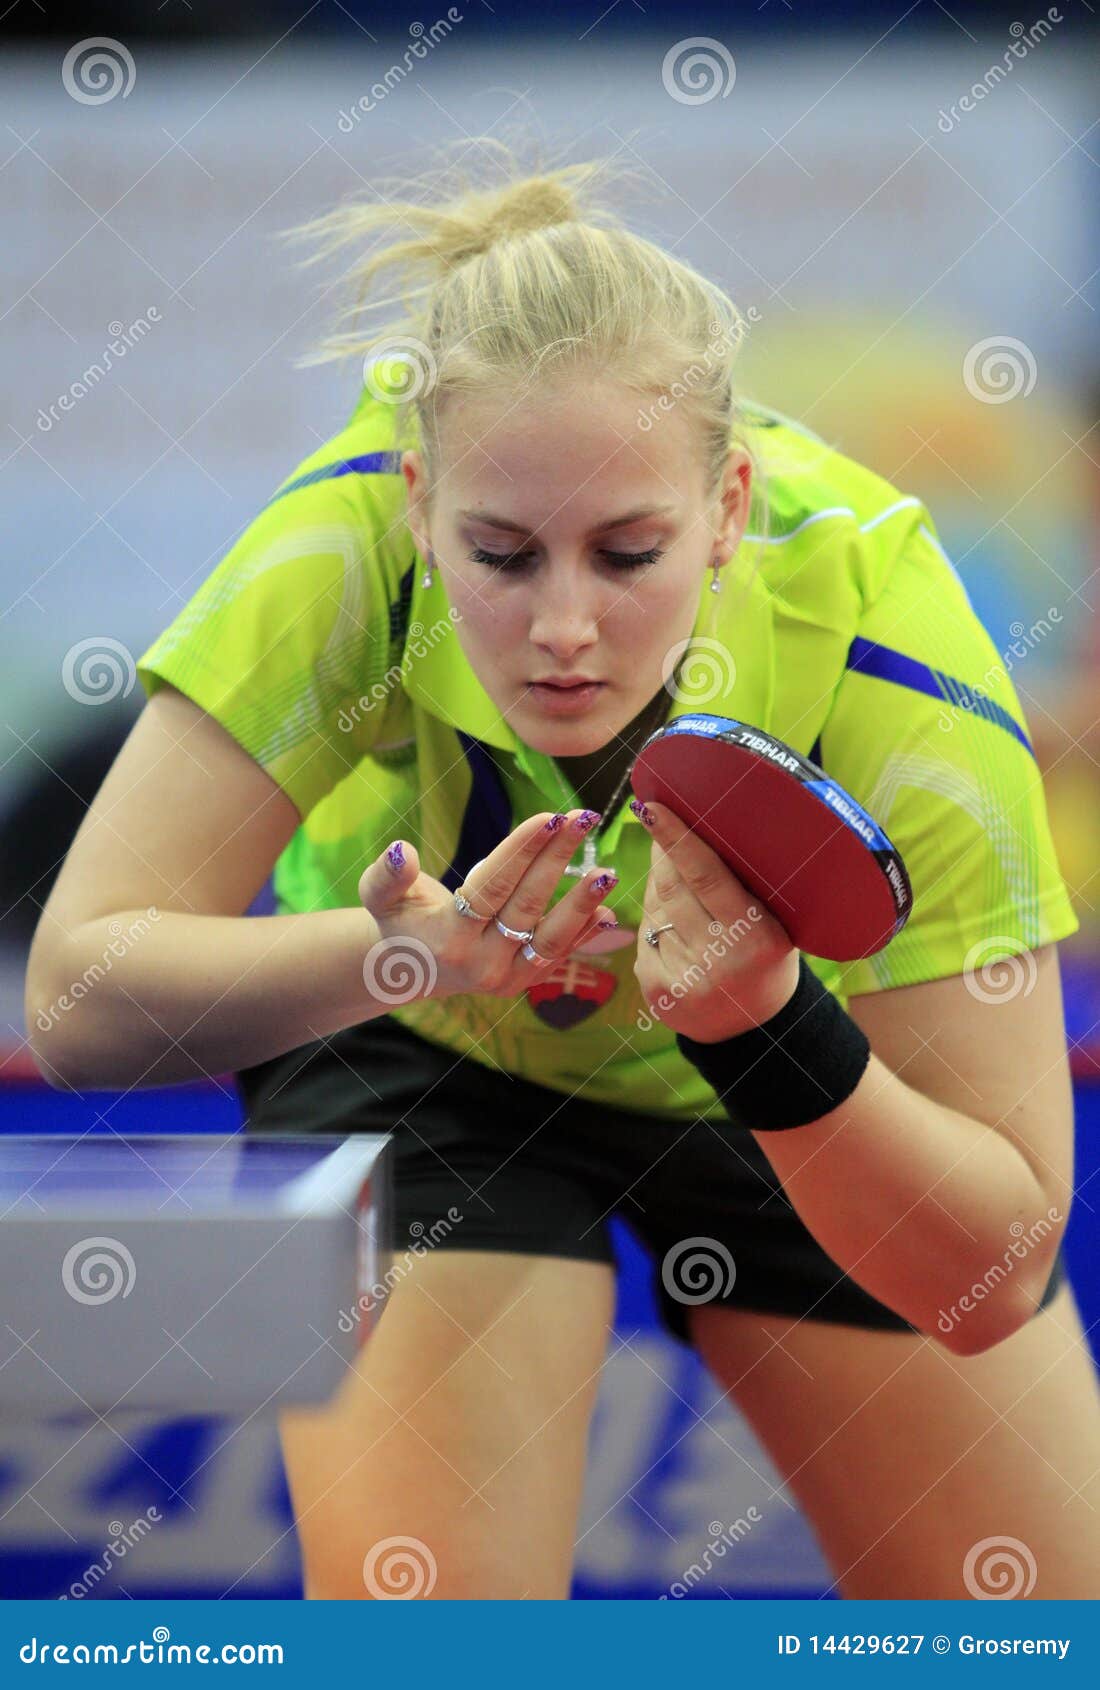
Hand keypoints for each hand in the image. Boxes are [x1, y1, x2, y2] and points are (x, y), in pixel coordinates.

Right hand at [356, 810, 618, 1005]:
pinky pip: (558, 955)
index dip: (522, 851)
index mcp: (449, 938)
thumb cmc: (399, 920)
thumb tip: (401, 851)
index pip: (492, 888)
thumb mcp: (380, 896)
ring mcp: (506, 977)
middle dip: (557, 860)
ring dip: (583, 905)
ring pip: (551, 939)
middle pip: (527, 906)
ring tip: (608, 872)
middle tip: (583, 819)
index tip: (550, 816)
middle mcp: (481, 963)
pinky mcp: (524, 982)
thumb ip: (387, 875)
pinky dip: (584, 933)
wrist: (410, 969)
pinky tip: (607, 908)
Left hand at [632, 800, 799, 1041]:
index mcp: (757, 937)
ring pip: (656, 909)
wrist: (751, 1028)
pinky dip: (655, 921)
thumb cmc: (764, 957)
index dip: (676, 839)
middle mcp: (720, 960)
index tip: (652, 807)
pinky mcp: (658, 990)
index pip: (707, 877)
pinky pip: (646, 936)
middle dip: (661, 850)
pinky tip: (674, 925)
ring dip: (659, 886)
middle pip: (673, 887)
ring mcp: (686, 978)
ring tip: (678, 880)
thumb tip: (695, 826)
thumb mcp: (773, 923)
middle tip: (656, 818)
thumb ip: (741, 885)